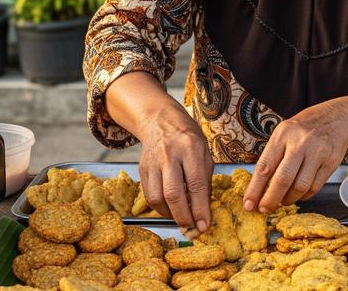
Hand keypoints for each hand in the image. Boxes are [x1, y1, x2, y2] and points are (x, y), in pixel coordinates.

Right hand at [136, 105, 213, 233]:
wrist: (160, 120)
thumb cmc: (187, 138)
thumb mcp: (204, 152)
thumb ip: (205, 179)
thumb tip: (204, 209)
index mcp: (190, 148)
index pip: (196, 184)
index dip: (200, 209)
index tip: (204, 226)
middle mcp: (169, 155)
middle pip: (173, 193)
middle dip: (183, 216)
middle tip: (191, 227)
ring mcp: (153, 162)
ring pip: (157, 197)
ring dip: (170, 214)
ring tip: (181, 217)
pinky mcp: (142, 169)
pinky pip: (149, 195)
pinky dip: (160, 207)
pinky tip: (170, 208)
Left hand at [243, 101, 347, 213]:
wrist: (337, 118)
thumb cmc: (304, 129)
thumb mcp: (284, 134)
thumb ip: (272, 157)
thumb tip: (258, 188)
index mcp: (283, 135)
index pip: (265, 166)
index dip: (255, 189)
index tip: (248, 204)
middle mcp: (300, 143)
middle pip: (283, 179)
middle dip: (271, 199)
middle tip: (264, 209)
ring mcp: (317, 153)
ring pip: (300, 186)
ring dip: (288, 199)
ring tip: (283, 200)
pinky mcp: (331, 163)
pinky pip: (314, 187)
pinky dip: (303, 196)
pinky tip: (298, 194)